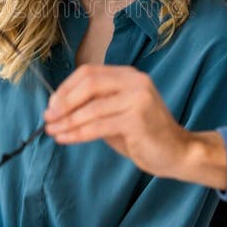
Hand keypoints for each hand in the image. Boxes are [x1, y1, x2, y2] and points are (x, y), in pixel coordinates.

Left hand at [44, 65, 226, 188]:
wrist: (178, 153)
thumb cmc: (144, 135)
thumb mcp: (117, 114)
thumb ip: (95, 106)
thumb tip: (59, 109)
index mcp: (128, 76)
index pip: (89, 73)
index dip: (66, 88)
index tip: (51, 105)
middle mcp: (135, 81)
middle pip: (89, 84)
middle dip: (64, 102)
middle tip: (48, 118)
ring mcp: (138, 98)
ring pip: (92, 107)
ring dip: (67, 120)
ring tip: (52, 131)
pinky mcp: (137, 118)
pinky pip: (99, 125)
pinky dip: (78, 133)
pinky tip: (65, 138)